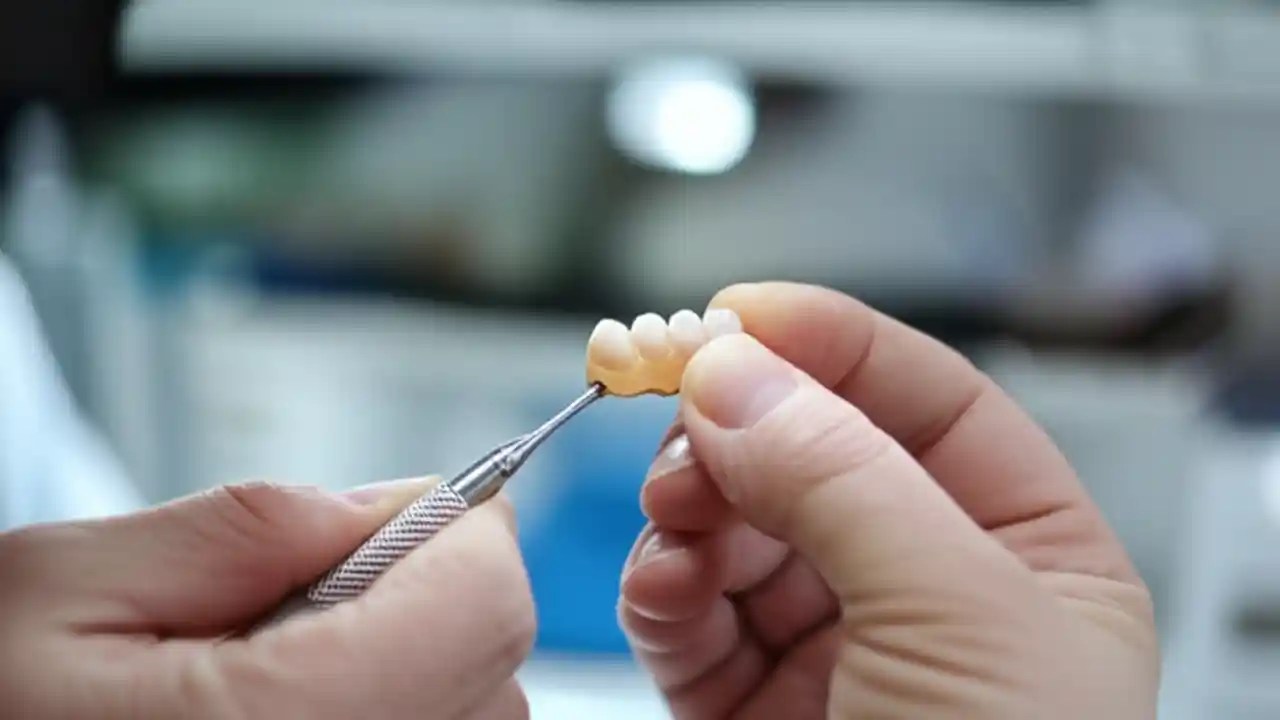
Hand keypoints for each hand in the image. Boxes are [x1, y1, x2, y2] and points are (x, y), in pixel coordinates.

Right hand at [0, 479, 533, 718]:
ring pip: (474, 711)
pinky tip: (296, 712)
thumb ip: (241, 532)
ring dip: (414, 659)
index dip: (460, 533)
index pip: (483, 604)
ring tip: (282, 665)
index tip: (405, 513)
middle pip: (493, 662)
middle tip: (312, 591)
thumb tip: (386, 506)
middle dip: (430, 592)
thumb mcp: (62, 591)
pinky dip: (399, 707)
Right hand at [620, 283, 1158, 718]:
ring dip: (694, 509)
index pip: (927, 401)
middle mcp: (929, 591)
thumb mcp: (957, 619)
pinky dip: (663, 586)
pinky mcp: (751, 705)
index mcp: (1030, 554)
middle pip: (815, 455)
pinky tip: (663, 586)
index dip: (832, 343)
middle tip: (675, 407)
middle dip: (743, 430)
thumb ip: (843, 478)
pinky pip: (690, 611)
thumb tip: (736, 374)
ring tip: (677, 518)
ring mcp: (835, 648)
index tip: (736, 314)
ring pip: (739, 527)